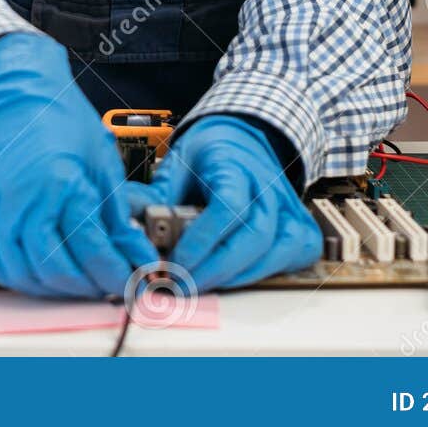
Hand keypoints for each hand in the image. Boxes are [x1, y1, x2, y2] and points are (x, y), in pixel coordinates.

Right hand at [0, 32, 158, 297]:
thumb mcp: (101, 161)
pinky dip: (19, 277)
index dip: (116, 272)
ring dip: (55, 288)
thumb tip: (136, 255)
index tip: (134, 280)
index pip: (91, 248)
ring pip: (22, 273)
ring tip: (79, 282)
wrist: (13, 92)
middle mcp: (21, 198)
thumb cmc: (58, 117)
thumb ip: (117, 214)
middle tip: (108, 284)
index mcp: (60, 182)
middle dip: (88, 286)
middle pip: (55, 268)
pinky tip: (41, 274)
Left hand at [125, 115, 321, 291]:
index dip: (202, 240)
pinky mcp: (300, 228)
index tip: (174, 262)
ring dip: (234, 277)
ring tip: (198, 285)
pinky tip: (231, 278)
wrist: (244, 141)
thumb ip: (159, 196)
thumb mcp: (178, 162)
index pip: (228, 206)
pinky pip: (289, 260)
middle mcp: (269, 187)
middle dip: (215, 269)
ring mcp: (289, 209)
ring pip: (275, 253)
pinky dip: (260, 275)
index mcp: (236, 165)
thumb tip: (127, 224)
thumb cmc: (210, 155)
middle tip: (181, 285)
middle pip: (255, 236)